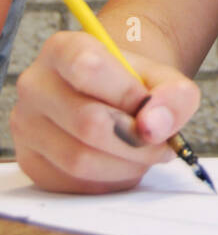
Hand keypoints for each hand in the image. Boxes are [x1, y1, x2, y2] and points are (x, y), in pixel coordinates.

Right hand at [10, 30, 200, 193]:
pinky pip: (74, 184)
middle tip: (159, 141)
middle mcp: (35, 85)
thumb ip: (173, 94)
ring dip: (126, 164)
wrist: (112, 97)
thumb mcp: (164, 78)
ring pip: (80, 160)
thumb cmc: (134, 85)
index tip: (147, 103)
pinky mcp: (30, 162)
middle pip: (88, 122)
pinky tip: (121, 163)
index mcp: (63, 50)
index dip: (126, 93)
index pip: (88, 68)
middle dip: (135, 139)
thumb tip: (155, 127)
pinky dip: (109, 180)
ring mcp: (26, 126)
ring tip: (144, 152)